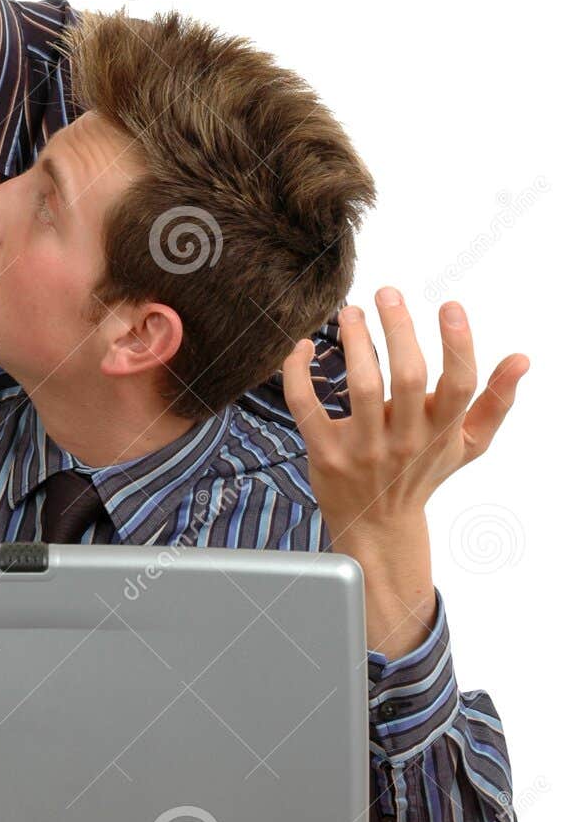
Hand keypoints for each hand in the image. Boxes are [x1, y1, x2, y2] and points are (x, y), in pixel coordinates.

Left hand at [281, 289, 528, 546]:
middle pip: (409, 377)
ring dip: (355, 343)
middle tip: (387, 293)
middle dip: (399, 329)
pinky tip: (302, 348)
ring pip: (361, 387)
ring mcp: (364, 449)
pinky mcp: (325, 454)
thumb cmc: (423, 473)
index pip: (459, 385)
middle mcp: (405, 441)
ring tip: (351, 312)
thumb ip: (496, 402)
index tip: (449, 306)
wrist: (379, 528)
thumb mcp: (467, 445)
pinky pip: (307, 407)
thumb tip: (522, 358)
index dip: (459, 344)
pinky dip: (298, 373)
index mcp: (442, 432)